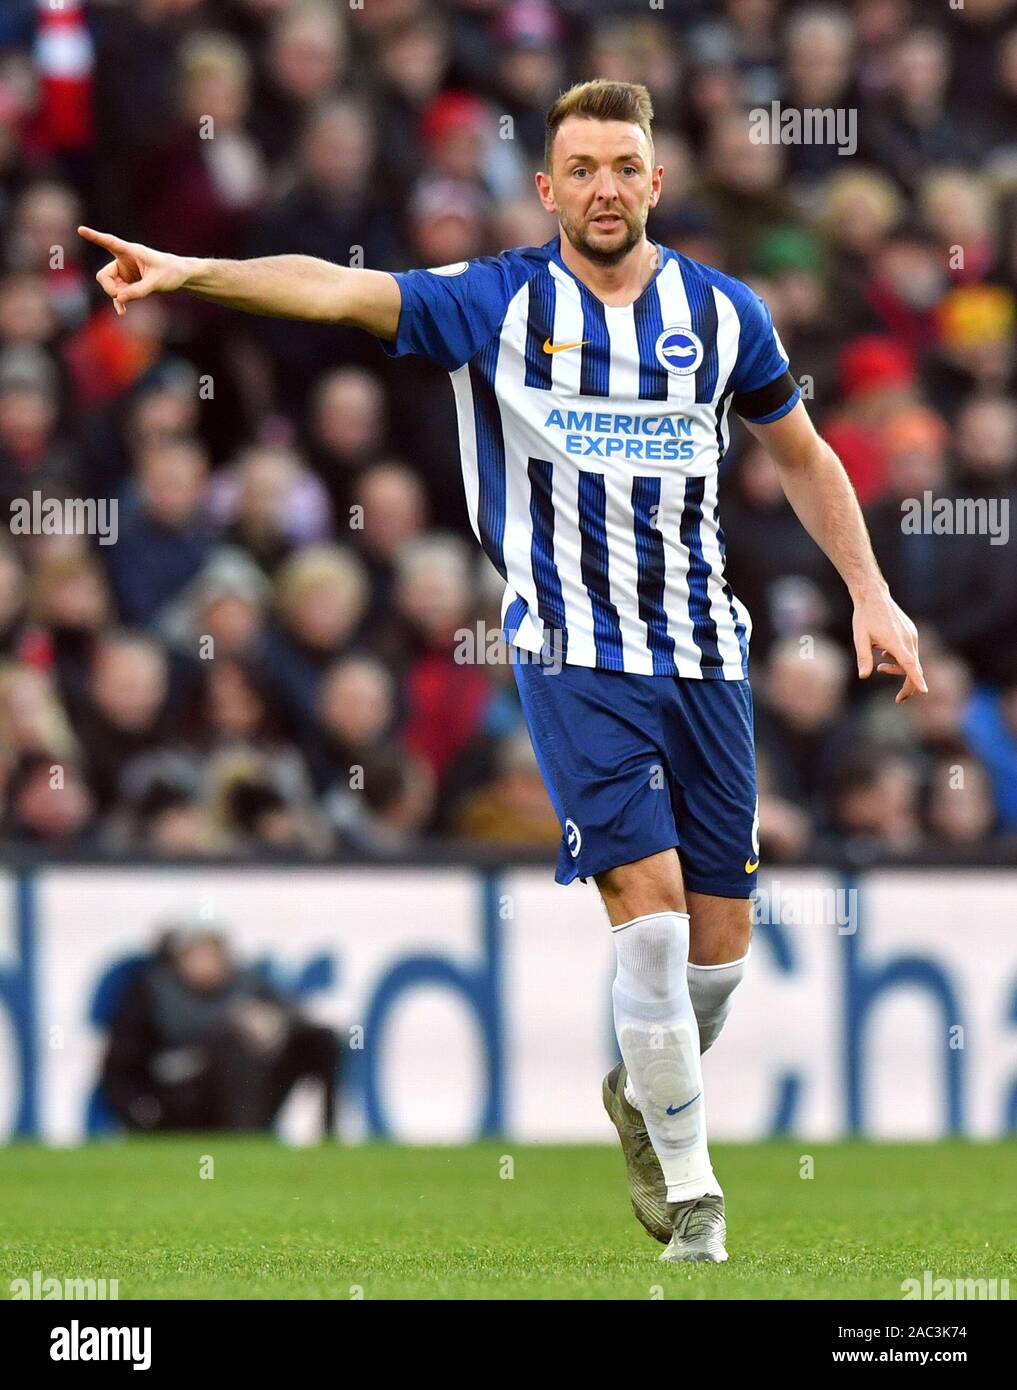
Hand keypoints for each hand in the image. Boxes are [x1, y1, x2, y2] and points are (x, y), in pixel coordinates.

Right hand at [78, 225, 191, 316]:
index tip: (81, 229)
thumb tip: (119, 298)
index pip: (109, 242)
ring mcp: (124, 273)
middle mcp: (123, 260)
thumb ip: (138, 291)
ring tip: (132, 300)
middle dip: (110, 288)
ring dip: (118, 296)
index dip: (94, 237)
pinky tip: (122, 312)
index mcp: (130, 251)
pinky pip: (116, 294)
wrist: (178, 277)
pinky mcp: (127, 284)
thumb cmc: (170, 272)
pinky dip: (119, 302)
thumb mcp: (156, 282)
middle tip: (122, 296)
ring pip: (109, 286)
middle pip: (103, 275)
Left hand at [852, 589, 926, 703]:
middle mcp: (909, 639)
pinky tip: (884, 652)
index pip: (910, 665)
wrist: (873, 596)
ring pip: (912, 660)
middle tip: (899, 700)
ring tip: (880, 664)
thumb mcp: (860, 638)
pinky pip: (910, 651)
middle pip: (914, 668)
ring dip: (898, 668)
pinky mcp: (911, 632)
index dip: (917, 680)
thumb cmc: (864, 617)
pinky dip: (900, 657)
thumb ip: (864, 658)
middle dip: (907, 685)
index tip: (925, 692)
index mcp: (896, 643)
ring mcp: (912, 635)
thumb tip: (864, 676)